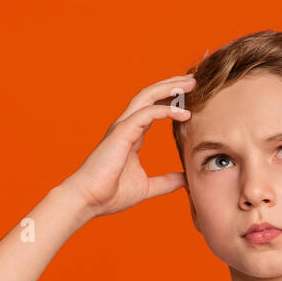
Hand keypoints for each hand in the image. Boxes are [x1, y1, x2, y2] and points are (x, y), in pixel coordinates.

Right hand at [60, 74, 195, 219]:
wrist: (88, 201)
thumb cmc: (110, 194)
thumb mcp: (147, 187)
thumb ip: (167, 181)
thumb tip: (187, 179)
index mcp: (132, 134)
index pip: (153, 108)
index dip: (171, 99)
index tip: (191, 95)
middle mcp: (126, 126)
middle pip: (150, 95)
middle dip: (172, 85)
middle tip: (193, 80)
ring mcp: (122, 128)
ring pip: (147, 97)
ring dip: (169, 88)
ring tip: (190, 84)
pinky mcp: (121, 134)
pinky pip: (146, 114)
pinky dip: (165, 110)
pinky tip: (183, 113)